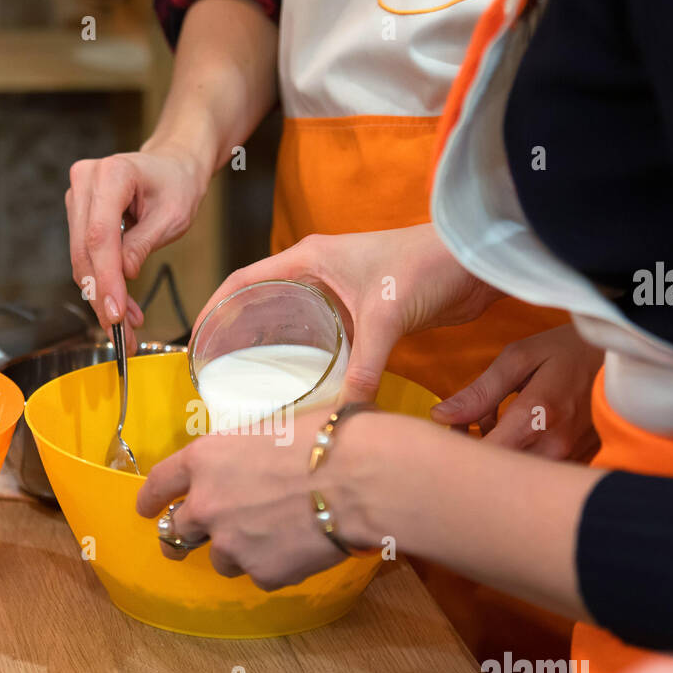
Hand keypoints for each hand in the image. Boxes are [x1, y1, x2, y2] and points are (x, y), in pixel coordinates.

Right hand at [66, 144, 207, 334]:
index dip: (107, 278)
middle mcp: (85, 181)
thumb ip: (144, 243)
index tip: (116, 313)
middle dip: (103, 296)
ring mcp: (77, 198)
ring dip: (102, 295)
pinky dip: (102, 284)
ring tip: (128, 325)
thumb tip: (124, 275)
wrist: (172, 166)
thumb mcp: (172, 216)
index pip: (100, 236)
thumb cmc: (176, 184)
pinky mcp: (78, 215)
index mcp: (111, 174)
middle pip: (85, 251)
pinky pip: (86, 256)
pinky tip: (120, 306)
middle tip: (122, 333)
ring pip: (82, 259)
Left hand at [135, 419, 360, 590]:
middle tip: (189, 541)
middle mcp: (207, 504)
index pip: (159, 483)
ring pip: (220, 559)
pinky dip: (275, 565)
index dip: (150, 498)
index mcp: (205, 459)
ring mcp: (231, 544)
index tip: (145, 508)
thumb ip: (247, 455)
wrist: (360, 479)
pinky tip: (301, 547)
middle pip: (175, 530)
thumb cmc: (326, 439)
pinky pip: (260, 574)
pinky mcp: (261, 573)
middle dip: (179, 536)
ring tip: (274, 535)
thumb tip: (256, 462)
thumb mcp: (273, 429)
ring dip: (237, 551)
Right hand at [198, 225, 502, 402]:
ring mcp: (342, 293)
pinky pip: (325, 338)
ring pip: (294, 324)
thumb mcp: (386, 314)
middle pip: (263, 304)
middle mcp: (318, 273)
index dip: (215, 307)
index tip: (196, 341)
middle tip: (221, 376)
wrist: (476, 259)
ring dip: (275, 350)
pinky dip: (311, 359)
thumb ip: (363, 364)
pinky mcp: (366, 313)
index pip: (244, 280)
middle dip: (239, 336)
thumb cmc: (428, 264)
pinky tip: (306, 387)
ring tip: (254, 388)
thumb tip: (344, 413)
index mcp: (308, 259)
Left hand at [431, 323, 601, 460]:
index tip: (450, 429)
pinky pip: (538, 471)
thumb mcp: (520, 358)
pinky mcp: (579, 462)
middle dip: (475, 452)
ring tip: (496, 420)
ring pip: (516, 474)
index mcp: (538, 416)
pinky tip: (520, 433)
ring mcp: (571, 458)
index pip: (484, 456)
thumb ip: (480, 391)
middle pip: (498, 470)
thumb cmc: (569, 350)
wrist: (626, 356)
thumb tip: (440, 416)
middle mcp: (556, 445)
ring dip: (498, 453)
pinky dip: (521, 455)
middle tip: (467, 424)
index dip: (459, 448)